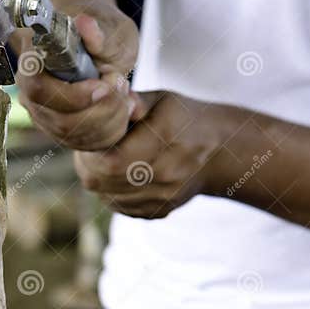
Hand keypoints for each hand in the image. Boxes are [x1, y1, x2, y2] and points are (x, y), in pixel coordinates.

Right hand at [15, 0, 141, 150]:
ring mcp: (44, 115)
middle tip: (122, 85)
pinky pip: (88, 144)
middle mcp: (32, 93)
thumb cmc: (99, 28)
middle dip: (101, 109)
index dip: (74, 95)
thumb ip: (97, 30)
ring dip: (111, 118)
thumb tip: (85, 22)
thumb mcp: (107, 26)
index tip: (105, 86)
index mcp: (34, 61)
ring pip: (77, 136)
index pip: (40, 91)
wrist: (98, 39)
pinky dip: (113, 129)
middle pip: (62, 121)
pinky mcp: (62, 131)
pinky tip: (123, 107)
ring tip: (125, 92)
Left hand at [74, 92, 229, 218]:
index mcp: (165, 139)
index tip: (89, 140)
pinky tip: (118, 176)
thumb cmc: (185, 119)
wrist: (220, 153)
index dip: (91, 153)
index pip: (111, 161)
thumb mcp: (162, 101)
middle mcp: (166, 174)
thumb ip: (132, 102)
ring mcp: (163, 198)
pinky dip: (112, 193)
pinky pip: (121, 207)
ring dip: (98, 180)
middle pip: (105, 181)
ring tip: (103, 161)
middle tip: (89, 151)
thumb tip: (106, 97)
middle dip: (89, 166)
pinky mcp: (159, 211)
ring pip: (109, 197)